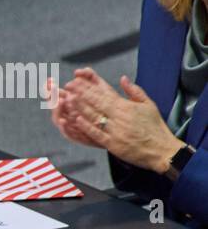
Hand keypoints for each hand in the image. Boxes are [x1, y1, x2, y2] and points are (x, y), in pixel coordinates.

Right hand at [47, 75, 103, 148]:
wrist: (118, 128)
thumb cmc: (107, 107)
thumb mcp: (101, 89)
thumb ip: (90, 77)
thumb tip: (78, 71)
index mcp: (70, 102)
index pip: (56, 93)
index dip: (50, 87)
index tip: (49, 79)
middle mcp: (67, 113)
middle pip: (53, 105)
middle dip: (51, 97)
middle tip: (51, 88)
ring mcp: (70, 125)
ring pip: (57, 118)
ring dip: (56, 110)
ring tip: (59, 101)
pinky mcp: (76, 136)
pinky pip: (67, 133)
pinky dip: (64, 127)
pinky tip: (63, 121)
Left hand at [62, 69, 181, 171]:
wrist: (162, 149)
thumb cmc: (155, 127)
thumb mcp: (149, 105)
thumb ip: (134, 91)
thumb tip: (123, 78)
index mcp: (126, 107)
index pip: (104, 94)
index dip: (88, 87)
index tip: (77, 81)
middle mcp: (119, 117)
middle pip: (96, 103)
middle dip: (80, 94)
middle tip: (67, 86)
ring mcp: (115, 131)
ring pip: (93, 116)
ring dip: (79, 107)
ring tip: (67, 99)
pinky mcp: (112, 144)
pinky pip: (96, 134)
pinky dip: (86, 126)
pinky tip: (75, 119)